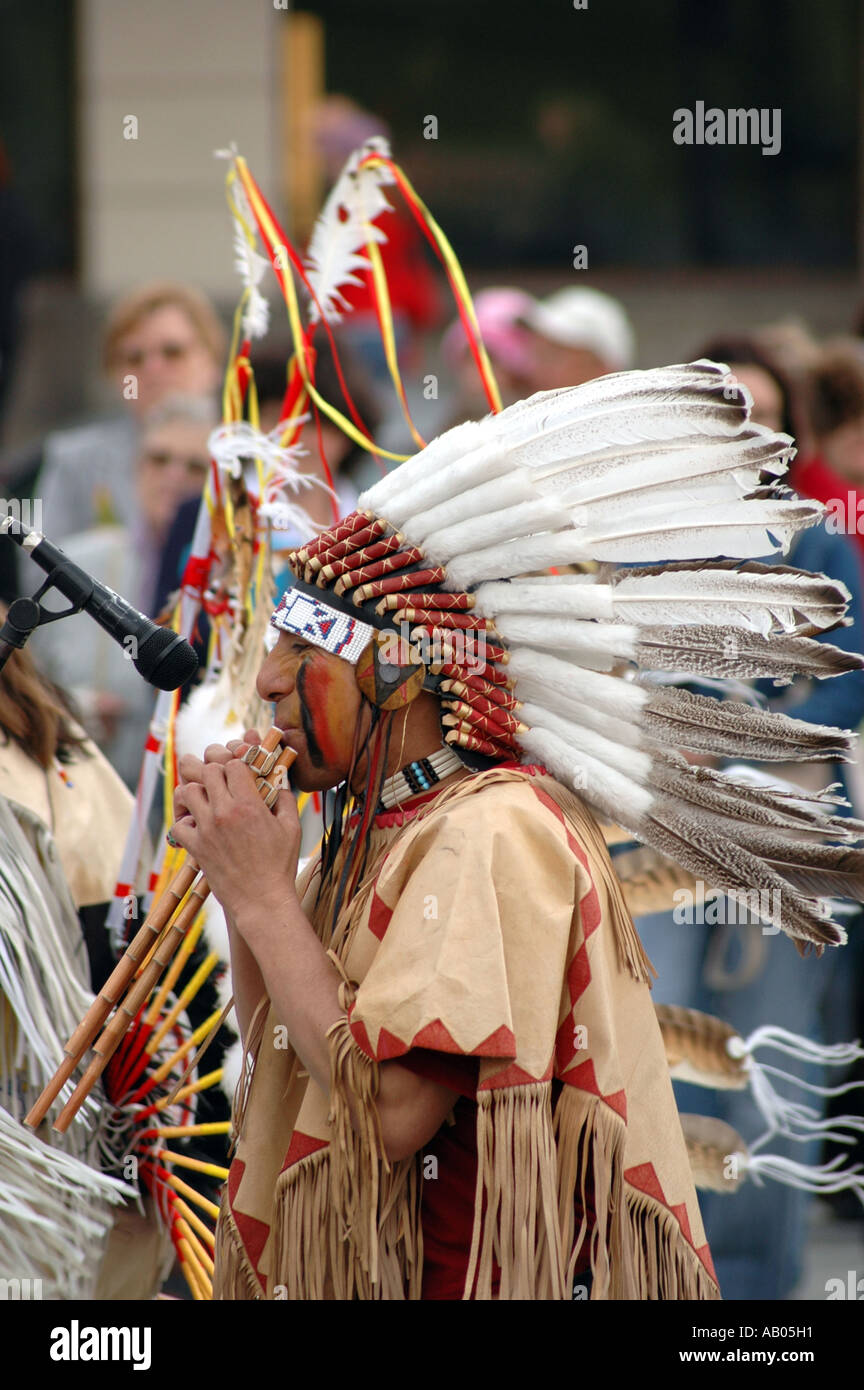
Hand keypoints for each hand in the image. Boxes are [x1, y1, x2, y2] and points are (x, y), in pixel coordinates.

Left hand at [170, 728, 300, 924]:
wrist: (262, 901)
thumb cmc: (279, 866)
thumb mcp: (292, 828)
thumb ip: (285, 799)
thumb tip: (278, 781)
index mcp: (249, 805)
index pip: (233, 764)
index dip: (238, 765)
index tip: (241, 774)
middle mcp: (224, 813)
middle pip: (207, 771)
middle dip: (215, 771)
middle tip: (222, 782)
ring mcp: (207, 830)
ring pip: (186, 791)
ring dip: (195, 791)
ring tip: (205, 799)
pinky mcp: (196, 848)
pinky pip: (178, 824)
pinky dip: (184, 821)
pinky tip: (197, 824)